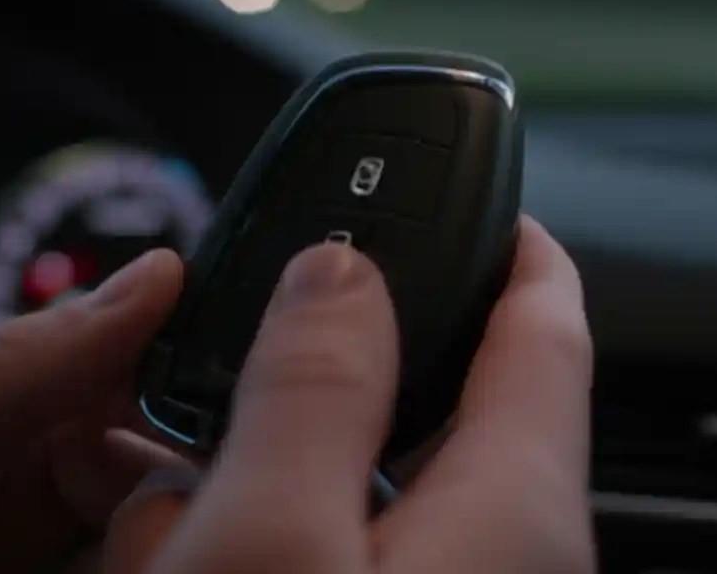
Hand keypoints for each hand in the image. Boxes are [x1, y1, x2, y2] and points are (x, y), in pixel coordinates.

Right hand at [102, 216, 595, 572]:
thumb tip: (336, 272)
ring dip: (243, 493)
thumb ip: (310, 394)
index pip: (547, 324)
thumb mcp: (270, 549)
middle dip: (308, 383)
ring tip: (169, 542)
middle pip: (420, 406)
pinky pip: (314, 556)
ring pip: (342, 497)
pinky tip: (177, 565)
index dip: (504, 235)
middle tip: (220, 376)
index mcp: (515, 512)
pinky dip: (244, 547)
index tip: (457, 180)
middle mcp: (497, 559)